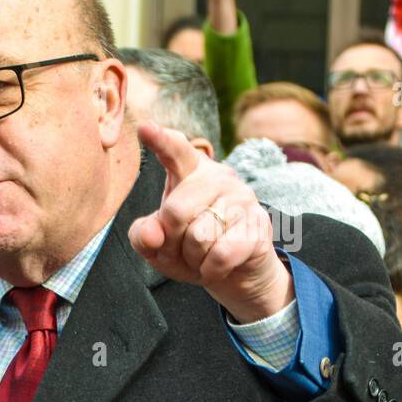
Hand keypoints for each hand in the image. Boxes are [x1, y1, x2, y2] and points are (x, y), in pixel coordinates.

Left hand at [129, 122, 292, 324]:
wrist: (232, 273)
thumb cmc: (189, 250)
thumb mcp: (156, 246)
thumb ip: (142, 235)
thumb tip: (151, 233)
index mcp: (189, 173)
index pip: (175, 152)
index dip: (161, 140)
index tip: (146, 127)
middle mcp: (218, 177)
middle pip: (175, 211)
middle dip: (172, 241)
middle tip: (182, 248)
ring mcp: (242, 198)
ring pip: (199, 237)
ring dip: (193, 258)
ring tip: (201, 255)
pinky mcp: (258, 224)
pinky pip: (221, 254)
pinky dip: (211, 269)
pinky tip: (216, 265)